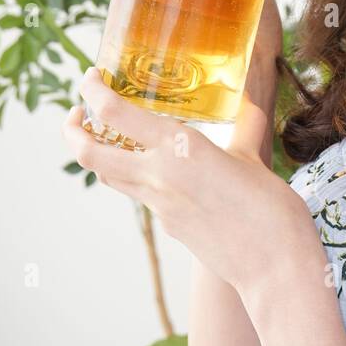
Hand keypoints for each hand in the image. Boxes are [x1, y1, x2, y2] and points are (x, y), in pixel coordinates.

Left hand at [62, 67, 313, 296]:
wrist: (272, 269)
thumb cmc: (271, 209)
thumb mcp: (253, 155)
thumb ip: (247, 121)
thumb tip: (251, 95)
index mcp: (179, 148)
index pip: (115, 114)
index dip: (93, 91)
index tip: (90, 76)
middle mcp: (158, 175)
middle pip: (90, 153)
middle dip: (73, 130)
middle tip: (77, 112)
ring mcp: (158, 204)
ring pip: (108, 176)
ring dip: (96, 153)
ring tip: (105, 134)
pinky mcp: (167, 225)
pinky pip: (137, 193)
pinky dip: (131, 172)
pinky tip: (153, 164)